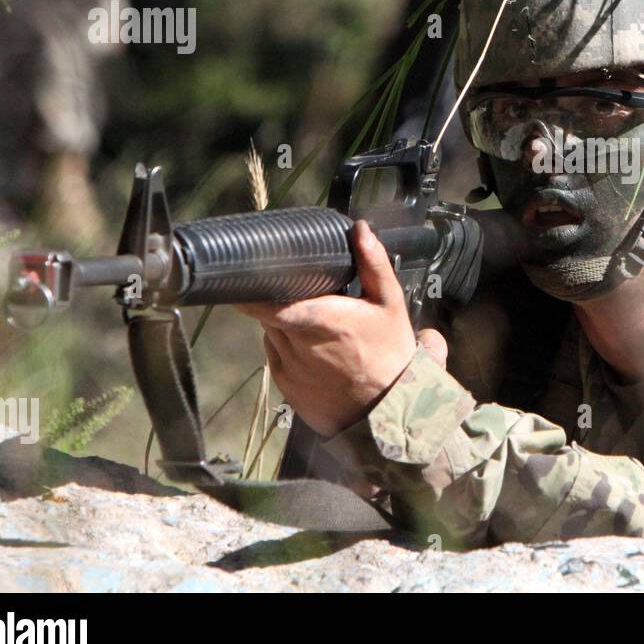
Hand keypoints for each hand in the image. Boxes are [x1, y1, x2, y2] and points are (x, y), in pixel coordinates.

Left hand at [236, 220, 447, 436]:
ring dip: (281, 324)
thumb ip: (373, 264)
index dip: (251, 287)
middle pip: (267, 313)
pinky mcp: (286, 387)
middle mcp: (298, 344)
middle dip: (277, 300)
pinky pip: (275, 357)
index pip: (266, 301)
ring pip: (270, 333)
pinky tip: (312, 349)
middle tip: (298, 292)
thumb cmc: (391, 357)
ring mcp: (289, 368)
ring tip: (311, 322)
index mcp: (321, 319)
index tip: (251, 272)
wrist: (389, 414)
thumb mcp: (391, 304)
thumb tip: (361, 229)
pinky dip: (285, 348)